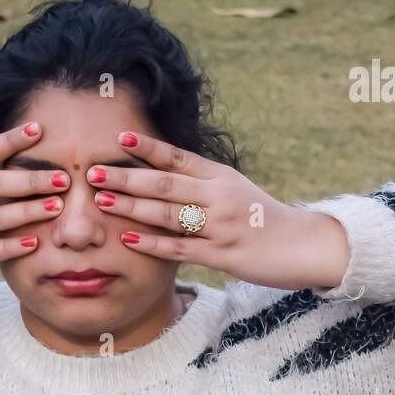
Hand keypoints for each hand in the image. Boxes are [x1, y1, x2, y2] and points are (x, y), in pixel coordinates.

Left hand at [83, 129, 351, 292]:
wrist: (302, 245)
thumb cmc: (264, 219)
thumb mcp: (237, 191)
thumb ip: (205, 183)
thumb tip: (168, 174)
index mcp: (221, 177)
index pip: (178, 158)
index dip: (148, 149)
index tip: (120, 139)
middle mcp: (218, 196)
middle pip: (164, 183)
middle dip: (126, 177)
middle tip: (93, 172)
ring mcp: (219, 226)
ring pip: (167, 214)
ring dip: (132, 206)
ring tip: (101, 200)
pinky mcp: (222, 255)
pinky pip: (180, 248)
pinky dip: (152, 243)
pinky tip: (128, 238)